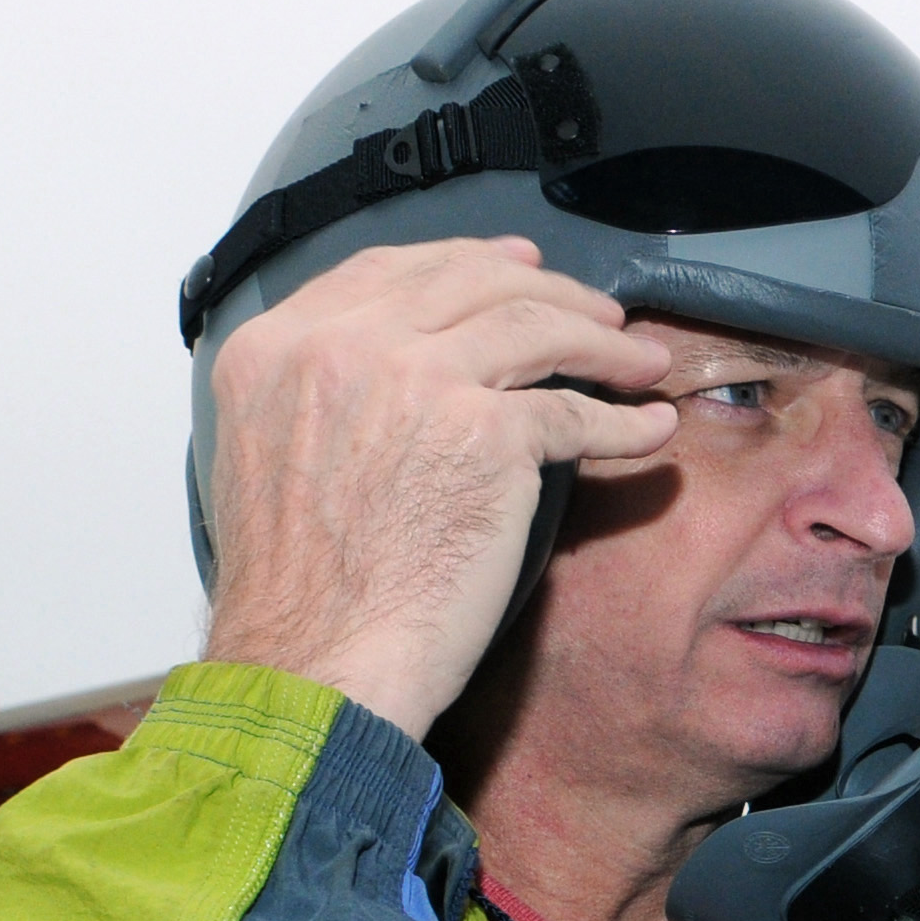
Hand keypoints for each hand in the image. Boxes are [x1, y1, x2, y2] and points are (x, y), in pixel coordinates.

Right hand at [199, 239, 675, 740]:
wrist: (316, 659)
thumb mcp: (268, 452)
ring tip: (639, 360)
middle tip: (598, 312)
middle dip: (550, 290)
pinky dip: (626, 419)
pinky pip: (579, 410)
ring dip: (603, 340)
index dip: (466, 261)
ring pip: (534, 327)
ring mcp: (417, 381)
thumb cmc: (300, 589)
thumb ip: (322, 390)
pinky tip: (650, 427)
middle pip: (470, 284)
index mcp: (279, 347)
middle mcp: (342, 346)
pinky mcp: (487, 434)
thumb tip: (399, 365)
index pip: (388, 269)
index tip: (517, 267)